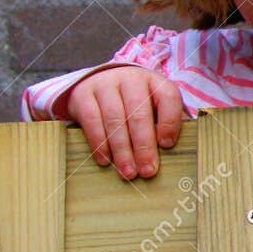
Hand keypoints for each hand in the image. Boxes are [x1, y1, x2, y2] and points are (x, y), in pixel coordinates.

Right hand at [64, 65, 185, 179]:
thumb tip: (169, 153)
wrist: (97, 82)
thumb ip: (162, 124)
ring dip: (122, 150)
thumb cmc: (132, 102)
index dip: (169, 122)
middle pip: (139, 113)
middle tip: (147, 171)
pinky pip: (92, 121)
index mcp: (154, 81)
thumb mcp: (152, 106)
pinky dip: (99, 143)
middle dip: (144, 146)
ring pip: (115, 119)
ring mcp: (105, 84)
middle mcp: (131, 79)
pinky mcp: (83, 94)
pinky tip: (105, 160)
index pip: (168, 97)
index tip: (167, 145)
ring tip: (128, 172)